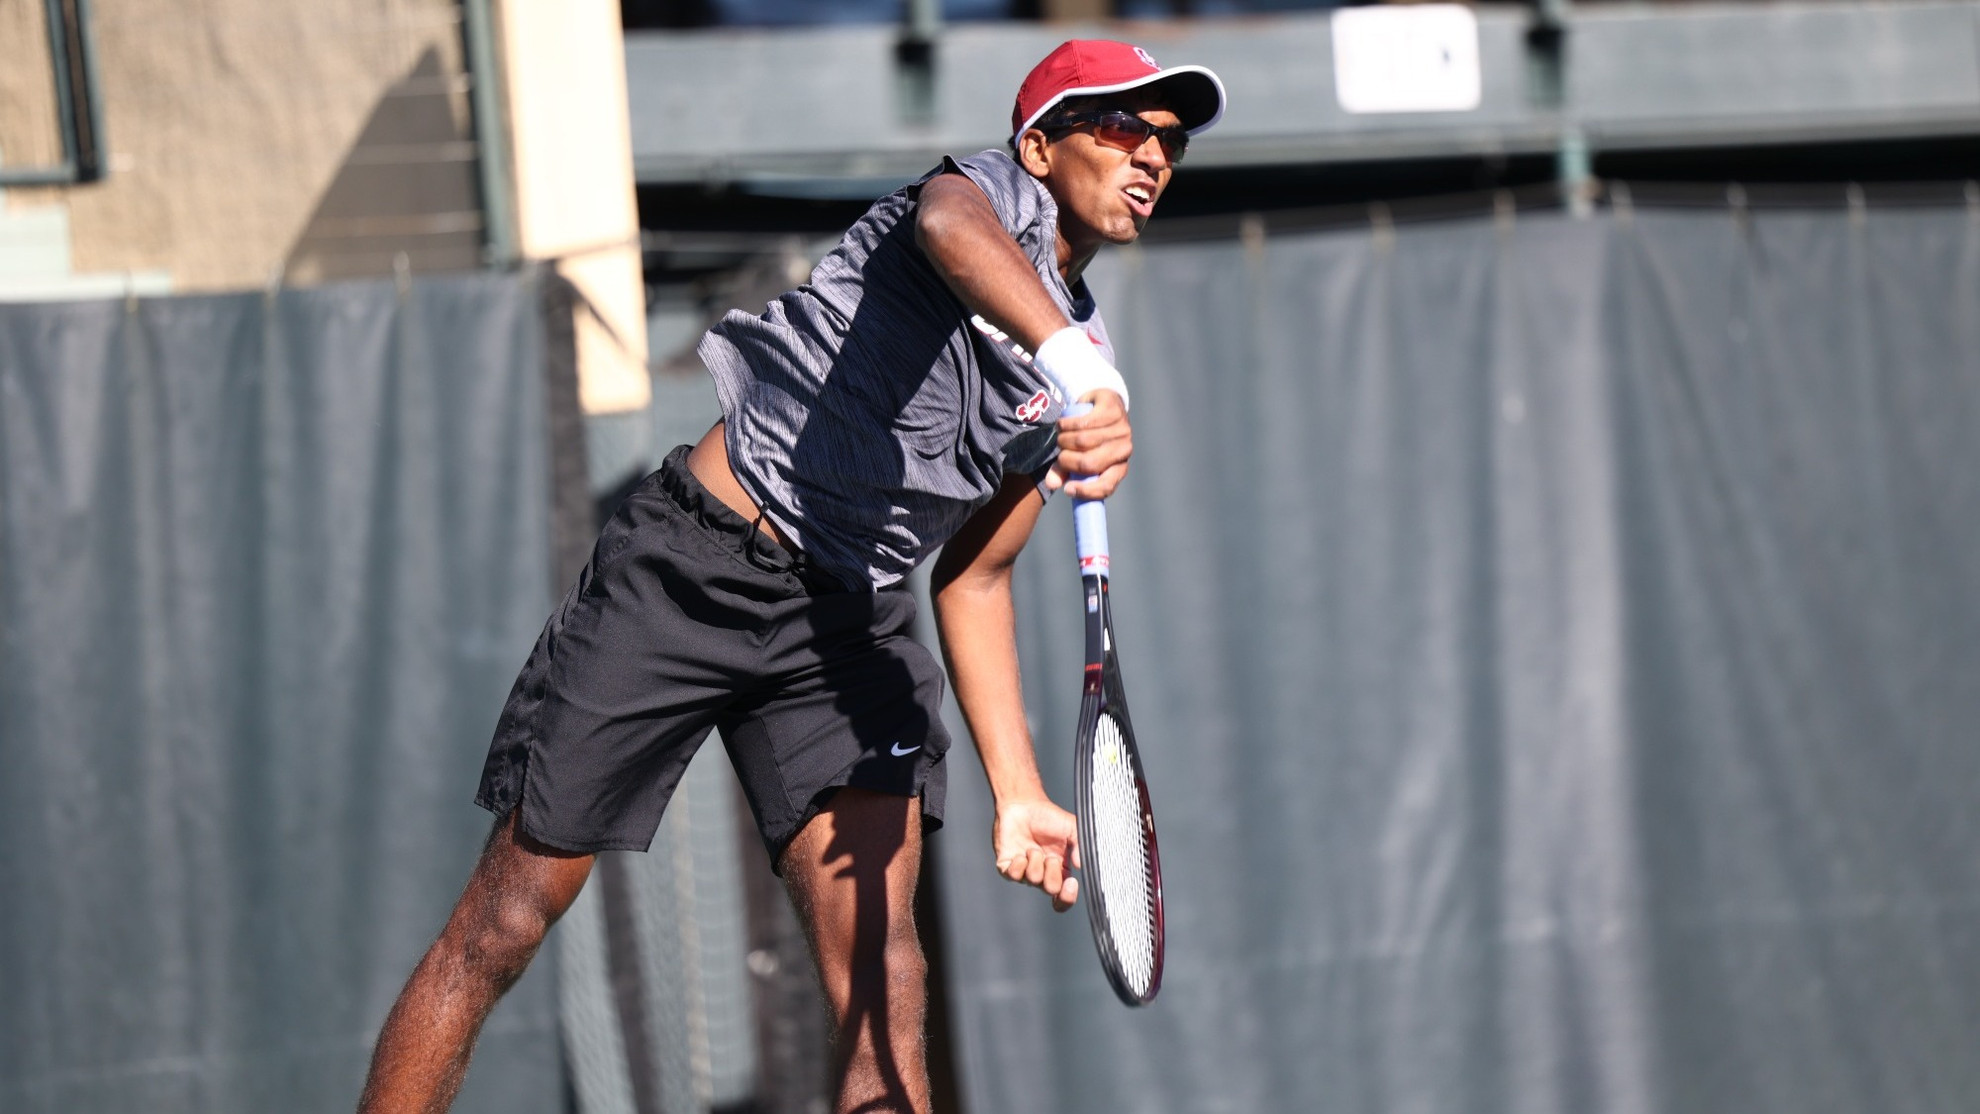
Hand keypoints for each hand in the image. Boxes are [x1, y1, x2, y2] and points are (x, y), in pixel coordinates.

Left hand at [993, 796, 1080, 911]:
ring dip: (1035, 861)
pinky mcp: (1007, 867)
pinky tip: (1020, 853)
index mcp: (1060, 870)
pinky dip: (1018, 864)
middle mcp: (1043, 875)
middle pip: (1051, 890)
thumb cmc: (1049, 817)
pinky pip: (1013, 876)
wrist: (1024, 805)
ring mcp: (1024, 872)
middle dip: (1052, 872)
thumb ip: (1081, 845)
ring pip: (1032, 880)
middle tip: (1050, 856)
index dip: (1067, 896)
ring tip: (1032, 848)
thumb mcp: (1072, 827)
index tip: (1071, 882)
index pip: (1064, 897)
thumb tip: (1081, 865)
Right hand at [1045, 388, 1131, 500]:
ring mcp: (1121, 429)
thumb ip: (1065, 471)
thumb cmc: (1090, 437)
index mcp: (1119, 467)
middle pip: (1088, 463)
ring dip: (1063, 440)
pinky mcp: (1112, 410)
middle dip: (1066, 460)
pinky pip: (1082, 423)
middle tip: (1061, 453)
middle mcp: (1124, 450)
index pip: (1107, 486)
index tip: (1067, 489)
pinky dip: (1066, 425)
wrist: (1104, 404)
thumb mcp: (1079, 456)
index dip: (1086, 491)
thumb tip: (1051, 483)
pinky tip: (1062, 424)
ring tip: (1062, 436)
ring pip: (1082, 441)